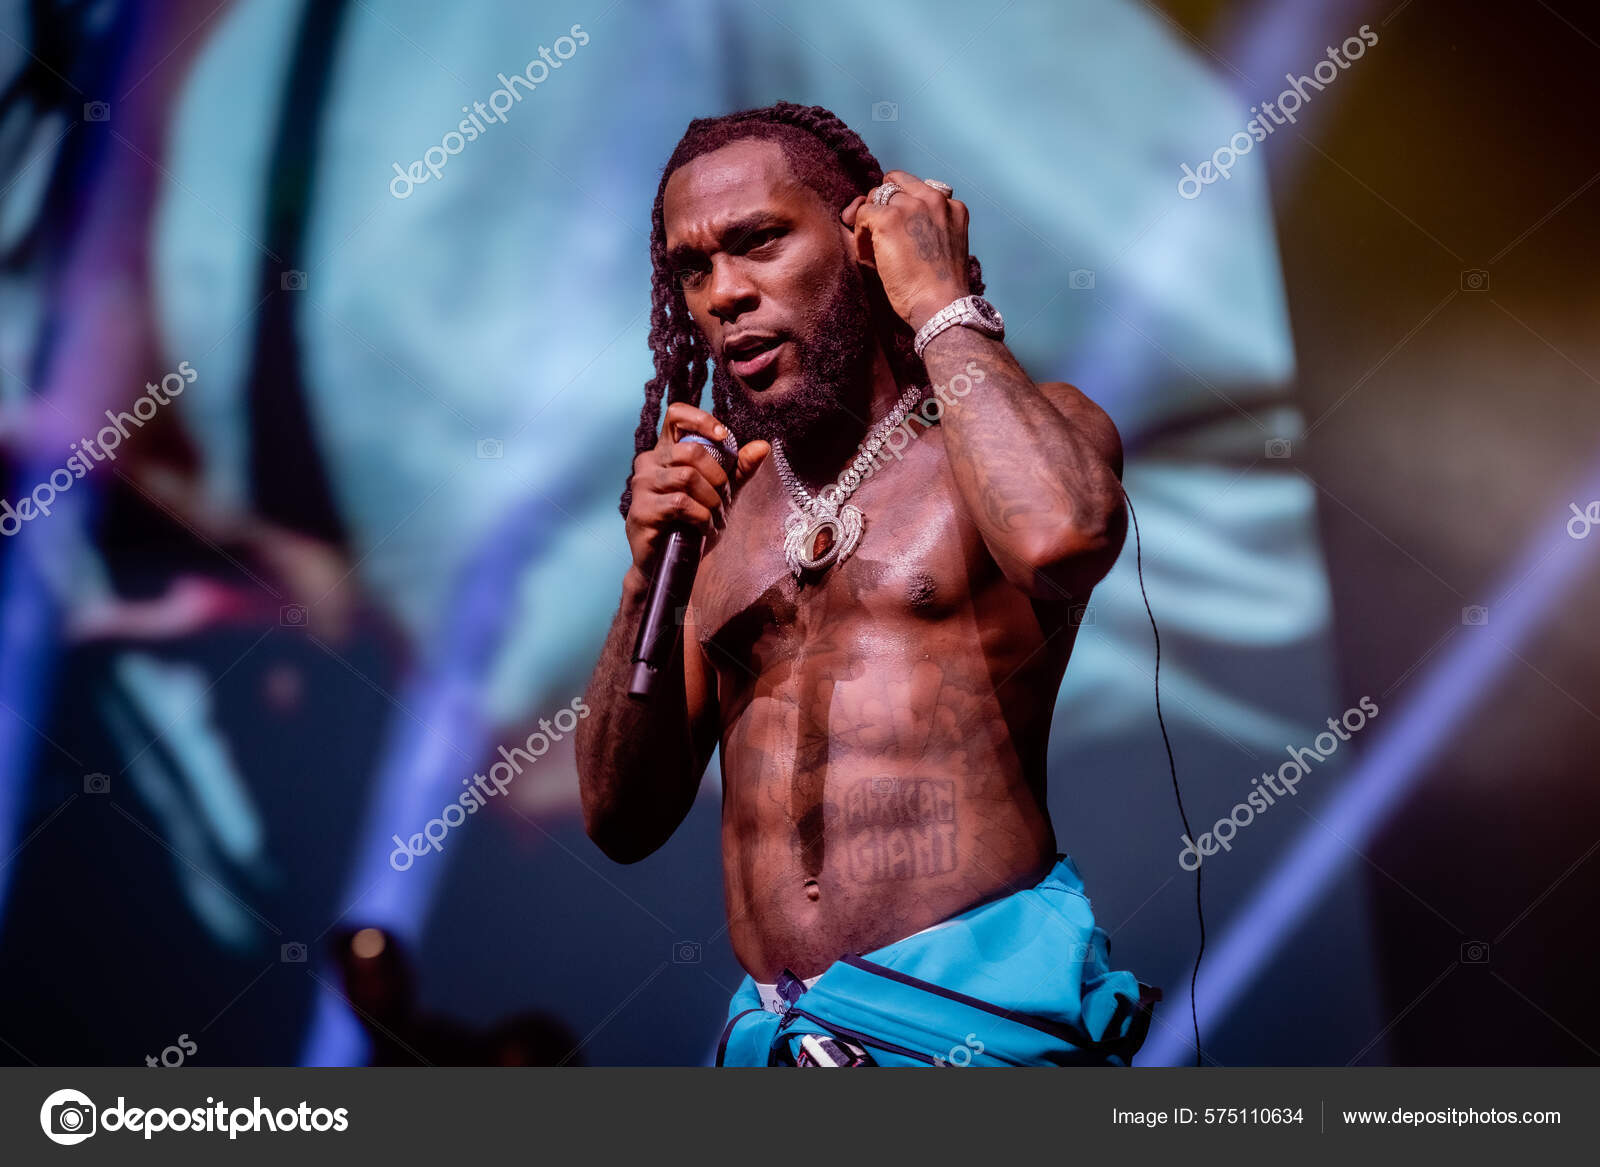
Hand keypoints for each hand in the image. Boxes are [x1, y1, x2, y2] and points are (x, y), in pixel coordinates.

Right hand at [625, 401, 769, 580]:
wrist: (671, 563)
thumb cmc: (692, 523)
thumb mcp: (721, 493)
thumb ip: (739, 469)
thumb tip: (762, 446)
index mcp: (666, 451)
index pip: (676, 415)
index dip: (701, 419)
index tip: (723, 437)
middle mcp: (649, 463)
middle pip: (691, 451)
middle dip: (718, 477)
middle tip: (724, 499)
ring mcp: (642, 486)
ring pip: (687, 477)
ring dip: (711, 500)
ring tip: (715, 516)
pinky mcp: (641, 511)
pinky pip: (681, 503)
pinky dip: (701, 516)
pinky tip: (704, 528)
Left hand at [841, 169, 969, 331]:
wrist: (941, 305)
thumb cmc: (938, 288)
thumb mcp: (941, 246)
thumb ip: (922, 224)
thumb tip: (883, 210)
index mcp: (952, 206)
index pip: (917, 188)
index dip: (901, 205)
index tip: (897, 228)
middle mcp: (934, 199)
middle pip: (894, 185)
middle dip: (883, 207)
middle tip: (880, 237)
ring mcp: (911, 206)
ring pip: (876, 197)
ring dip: (871, 222)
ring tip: (875, 251)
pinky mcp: (889, 219)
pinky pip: (862, 215)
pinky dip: (860, 236)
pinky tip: (870, 258)